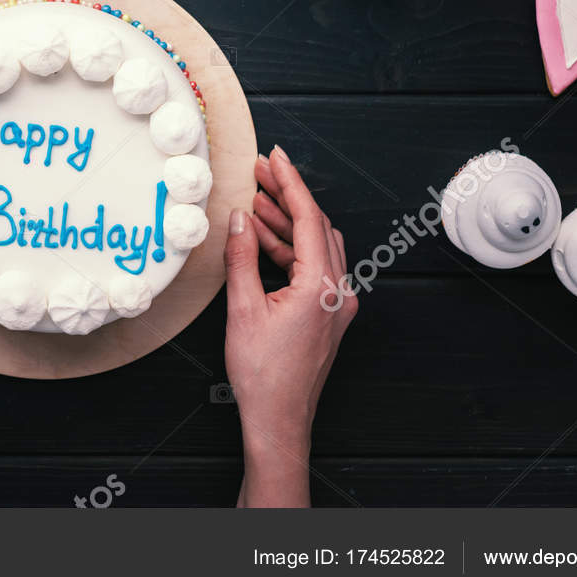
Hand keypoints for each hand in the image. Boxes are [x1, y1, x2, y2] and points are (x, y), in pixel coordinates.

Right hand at [223, 145, 357, 506]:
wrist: (280, 419)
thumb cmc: (262, 374)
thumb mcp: (243, 308)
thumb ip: (242, 257)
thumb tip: (238, 219)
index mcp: (321, 287)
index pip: (308, 219)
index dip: (289, 183)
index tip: (273, 157)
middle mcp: (338, 291)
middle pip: (316, 227)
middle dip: (287, 196)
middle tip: (258, 172)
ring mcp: (337, 303)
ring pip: (315, 246)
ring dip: (287, 222)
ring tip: (255, 200)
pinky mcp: (328, 314)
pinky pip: (313, 267)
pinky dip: (290, 248)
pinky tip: (264, 238)